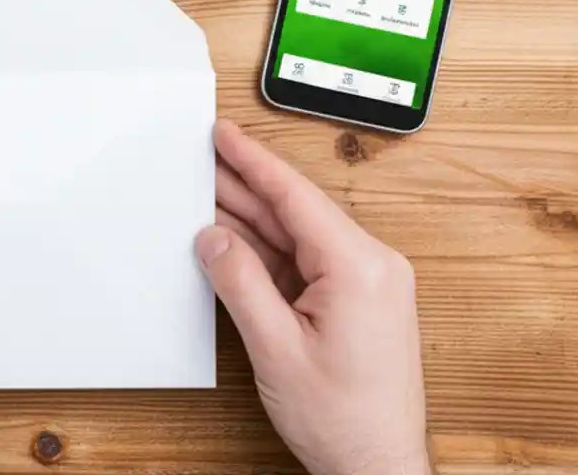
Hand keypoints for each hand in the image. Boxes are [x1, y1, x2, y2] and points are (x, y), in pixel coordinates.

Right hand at [197, 120, 428, 474]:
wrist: (377, 464)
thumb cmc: (342, 418)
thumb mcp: (274, 347)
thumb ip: (240, 283)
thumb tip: (213, 238)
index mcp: (361, 268)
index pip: (296, 197)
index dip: (254, 161)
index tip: (225, 135)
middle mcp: (372, 266)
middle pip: (295, 212)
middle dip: (245, 187)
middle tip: (201, 161)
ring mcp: (366, 283)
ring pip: (297, 236)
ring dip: (252, 220)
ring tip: (206, 195)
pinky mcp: (357, 300)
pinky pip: (304, 261)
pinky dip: (265, 251)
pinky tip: (231, 241)